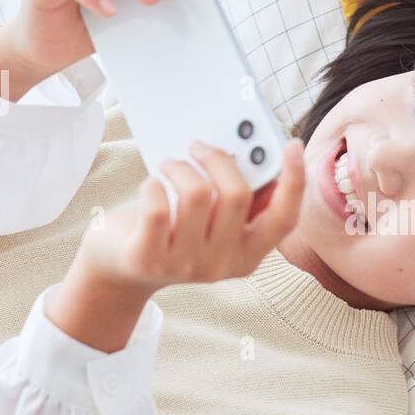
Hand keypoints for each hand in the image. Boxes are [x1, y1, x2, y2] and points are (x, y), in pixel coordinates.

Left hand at [45, 138, 304, 352]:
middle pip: (237, 195)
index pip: (285, 220)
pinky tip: (151, 187)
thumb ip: (238, 197)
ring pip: (197, 194)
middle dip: (218, 159)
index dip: (294, 182)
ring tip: (170, 166)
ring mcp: (185, 266)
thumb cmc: (172, 231)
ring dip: (181, 167)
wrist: (120, 269)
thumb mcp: (213, 221)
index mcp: (249, 254)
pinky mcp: (148, 260)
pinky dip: (153, 185)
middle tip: (199, 146)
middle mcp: (222, 264)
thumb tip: (252, 154)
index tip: (292, 145)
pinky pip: (158, 208)